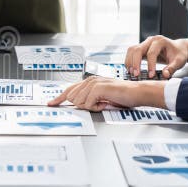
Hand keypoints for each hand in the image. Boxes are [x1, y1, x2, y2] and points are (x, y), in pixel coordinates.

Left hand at [46, 76, 166, 110]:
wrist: (136, 93)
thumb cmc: (122, 96)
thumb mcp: (102, 98)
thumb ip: (89, 98)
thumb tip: (77, 104)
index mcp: (89, 81)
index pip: (69, 90)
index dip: (59, 98)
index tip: (50, 103)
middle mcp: (90, 80)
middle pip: (72, 98)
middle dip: (84, 105)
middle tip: (99, 104)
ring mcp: (93, 83)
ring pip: (79, 102)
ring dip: (91, 107)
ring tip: (104, 102)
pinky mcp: (98, 88)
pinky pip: (88, 104)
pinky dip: (97, 107)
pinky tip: (106, 102)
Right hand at [125, 35, 187, 77]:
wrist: (178, 48)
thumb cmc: (179, 54)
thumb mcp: (179, 61)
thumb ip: (172, 68)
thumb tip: (165, 75)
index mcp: (160, 41)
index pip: (152, 53)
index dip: (150, 65)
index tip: (151, 75)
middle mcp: (151, 40)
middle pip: (138, 49)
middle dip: (135, 63)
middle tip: (136, 75)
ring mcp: (145, 43)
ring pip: (132, 50)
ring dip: (130, 61)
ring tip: (131, 73)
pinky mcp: (141, 48)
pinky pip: (131, 52)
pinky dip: (129, 61)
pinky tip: (131, 69)